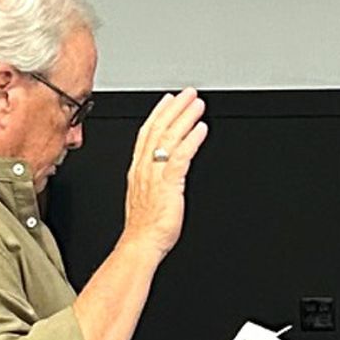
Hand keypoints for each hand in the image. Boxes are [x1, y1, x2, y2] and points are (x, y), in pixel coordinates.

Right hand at [123, 88, 209, 255]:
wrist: (140, 245)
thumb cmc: (144, 229)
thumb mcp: (146, 198)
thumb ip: (154, 181)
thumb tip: (164, 175)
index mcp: (138, 170)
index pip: (146, 133)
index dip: (158, 114)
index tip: (169, 100)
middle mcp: (145, 168)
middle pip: (158, 129)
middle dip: (174, 109)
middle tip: (189, 94)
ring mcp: (155, 175)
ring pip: (169, 138)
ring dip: (185, 118)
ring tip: (198, 105)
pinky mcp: (168, 184)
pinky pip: (180, 156)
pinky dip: (191, 140)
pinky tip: (201, 129)